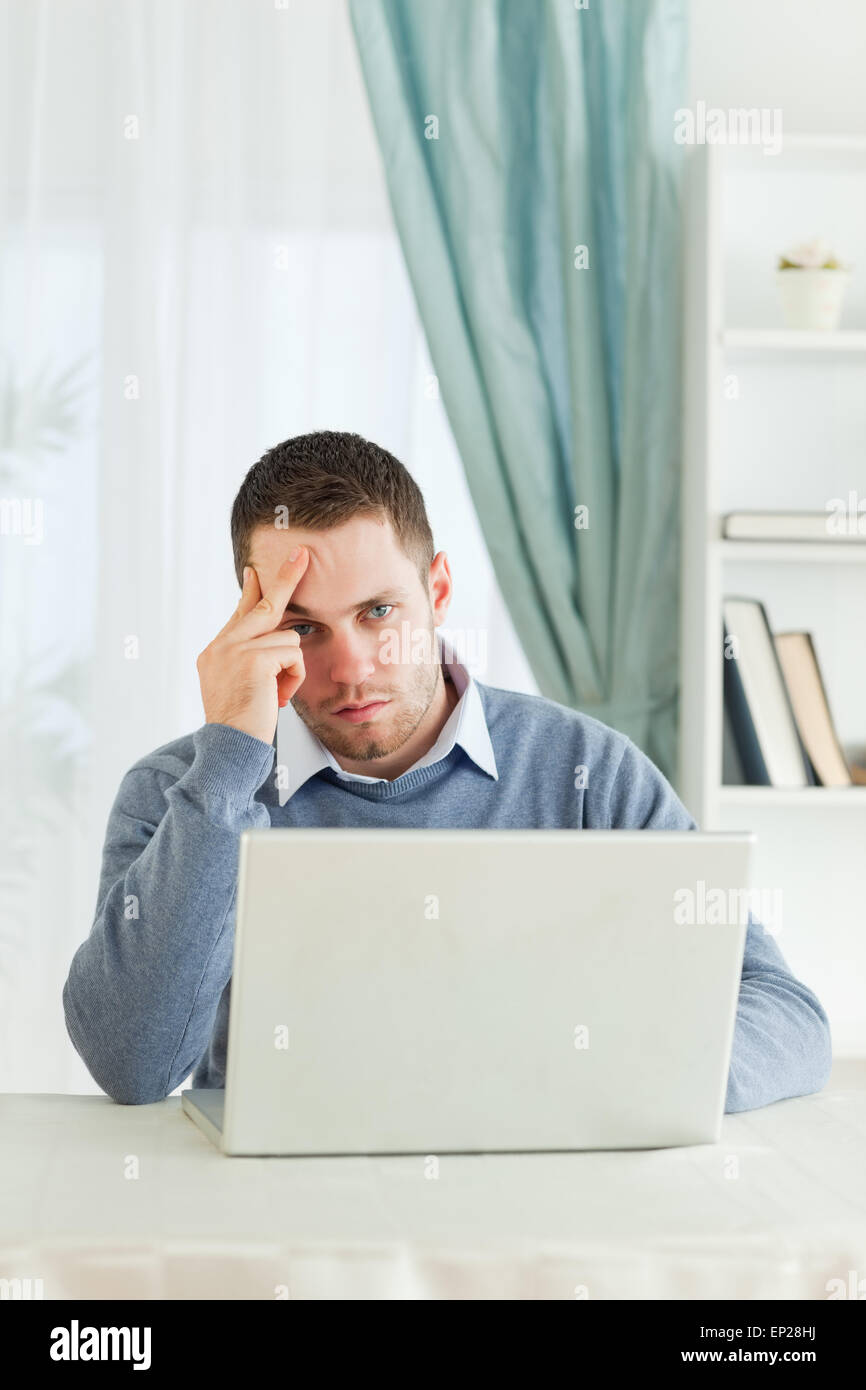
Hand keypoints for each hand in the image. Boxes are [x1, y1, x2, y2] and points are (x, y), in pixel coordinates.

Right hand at [196, 546, 309, 745]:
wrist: (227, 749)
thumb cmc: (241, 725)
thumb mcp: (241, 686)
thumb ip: (251, 660)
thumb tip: (274, 639)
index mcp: (216, 650)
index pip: (240, 611)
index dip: (252, 589)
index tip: (255, 569)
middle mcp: (221, 645)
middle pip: (263, 603)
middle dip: (286, 577)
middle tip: (301, 553)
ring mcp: (234, 649)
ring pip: (288, 637)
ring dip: (292, 669)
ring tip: (275, 695)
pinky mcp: (253, 659)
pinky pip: (293, 654)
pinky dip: (293, 678)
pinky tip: (277, 697)